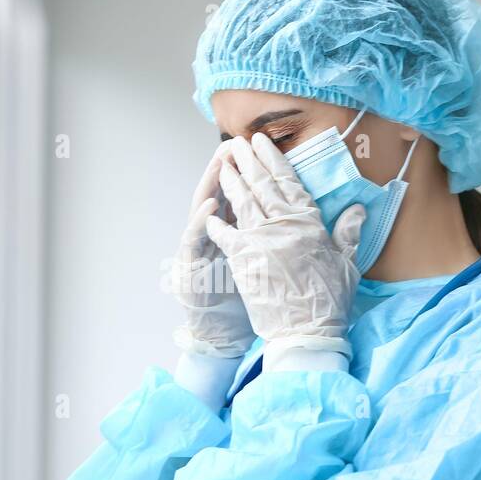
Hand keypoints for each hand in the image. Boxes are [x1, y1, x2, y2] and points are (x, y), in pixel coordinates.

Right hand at [170, 146, 255, 357]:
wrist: (221, 336)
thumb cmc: (242, 300)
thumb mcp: (258, 264)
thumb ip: (268, 237)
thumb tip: (290, 214)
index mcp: (232, 234)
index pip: (241, 196)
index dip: (249, 173)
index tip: (261, 149)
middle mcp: (212, 237)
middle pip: (220, 195)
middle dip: (228, 168)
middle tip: (236, 143)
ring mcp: (199, 251)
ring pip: (202, 210)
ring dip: (211, 184)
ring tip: (220, 161)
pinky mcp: (190, 269)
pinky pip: (195, 243)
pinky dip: (201, 223)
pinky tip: (210, 206)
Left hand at [205, 133, 363, 355]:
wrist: (307, 332)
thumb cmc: (329, 301)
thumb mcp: (347, 264)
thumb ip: (348, 233)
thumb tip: (358, 208)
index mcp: (310, 224)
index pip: (289, 183)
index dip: (274, 160)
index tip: (263, 143)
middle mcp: (285, 227)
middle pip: (263, 186)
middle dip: (248, 161)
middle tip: (236, 143)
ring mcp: (262, 242)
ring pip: (243, 203)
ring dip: (231, 182)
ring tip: (223, 165)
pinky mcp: (244, 260)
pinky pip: (225, 235)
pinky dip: (217, 223)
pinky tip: (210, 212)